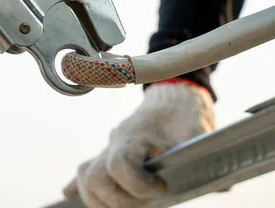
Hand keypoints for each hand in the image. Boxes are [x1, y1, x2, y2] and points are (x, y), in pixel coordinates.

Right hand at [63, 82, 214, 207]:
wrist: (172, 96)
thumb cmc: (184, 114)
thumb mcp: (198, 133)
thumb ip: (203, 157)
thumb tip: (221, 188)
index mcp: (134, 136)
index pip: (119, 165)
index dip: (138, 185)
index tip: (162, 189)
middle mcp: (115, 143)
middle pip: (93, 176)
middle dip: (116, 200)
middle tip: (144, 203)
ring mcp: (108, 149)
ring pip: (84, 176)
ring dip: (98, 199)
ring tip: (123, 206)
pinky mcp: (108, 155)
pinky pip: (85, 172)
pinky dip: (81, 188)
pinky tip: (72, 196)